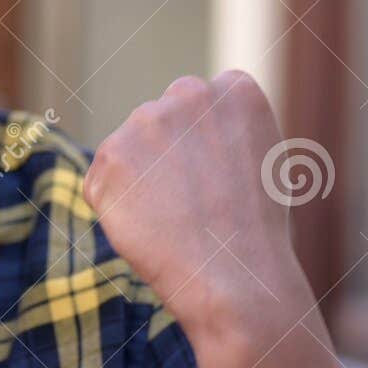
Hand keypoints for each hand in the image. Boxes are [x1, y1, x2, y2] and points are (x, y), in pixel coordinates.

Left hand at [83, 70, 359, 367]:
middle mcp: (188, 93)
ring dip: (141, 180)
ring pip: (131, 150)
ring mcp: (144, 122)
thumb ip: (226, 132)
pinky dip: (117, 206)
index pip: (204, 104)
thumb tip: (188, 132)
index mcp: (235, 89)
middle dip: (168, 156)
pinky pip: (104, 181)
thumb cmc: (256, 231)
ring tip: (176, 218)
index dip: (207, 146)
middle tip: (193, 203)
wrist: (234, 279)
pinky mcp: (108, 156)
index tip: (219, 178)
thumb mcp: (263, 163)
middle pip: (162, 122)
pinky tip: (150, 228)